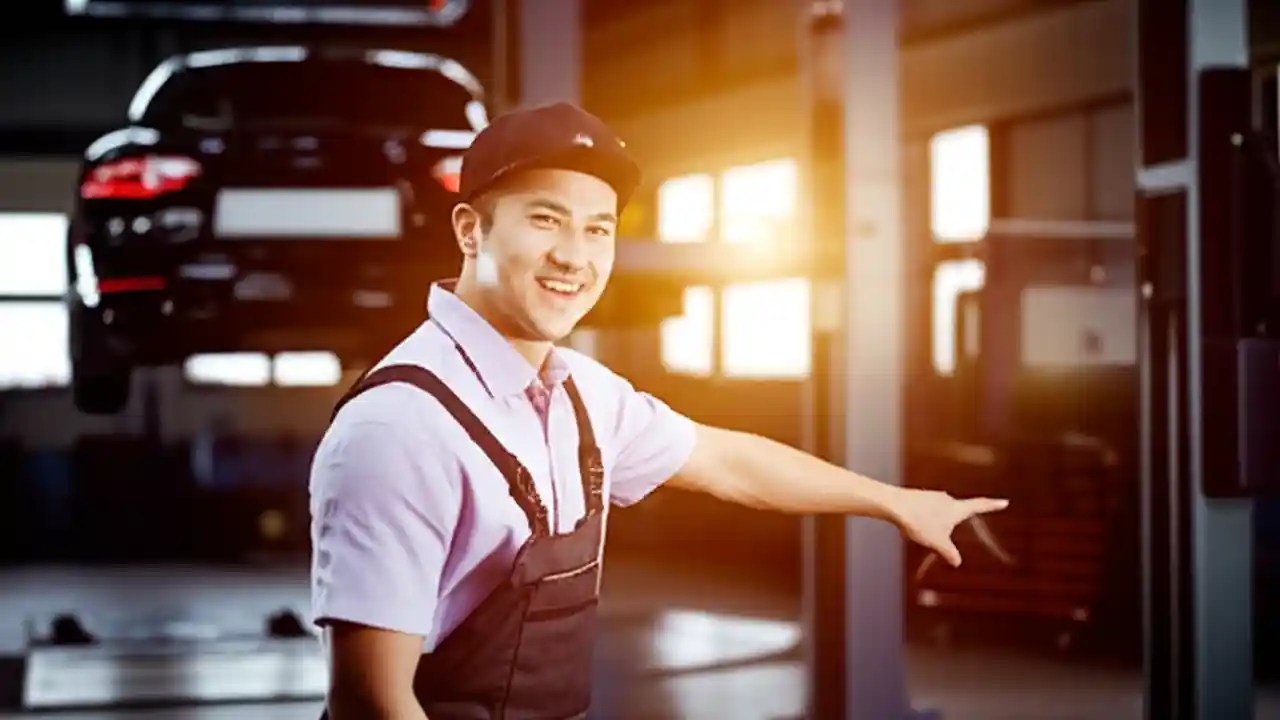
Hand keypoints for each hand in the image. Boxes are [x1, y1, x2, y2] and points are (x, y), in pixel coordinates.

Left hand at [889, 488, 1009, 567]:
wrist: (894, 505)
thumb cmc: (919, 521)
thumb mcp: (938, 543)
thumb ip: (950, 553)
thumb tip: (957, 561)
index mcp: (956, 508)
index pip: (979, 506)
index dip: (993, 506)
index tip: (1004, 502)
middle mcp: (947, 499)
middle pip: (956, 514)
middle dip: (949, 526)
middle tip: (936, 535)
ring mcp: (932, 497)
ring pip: (938, 516)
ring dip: (932, 526)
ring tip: (918, 531)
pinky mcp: (919, 498)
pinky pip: (924, 514)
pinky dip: (921, 522)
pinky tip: (909, 526)